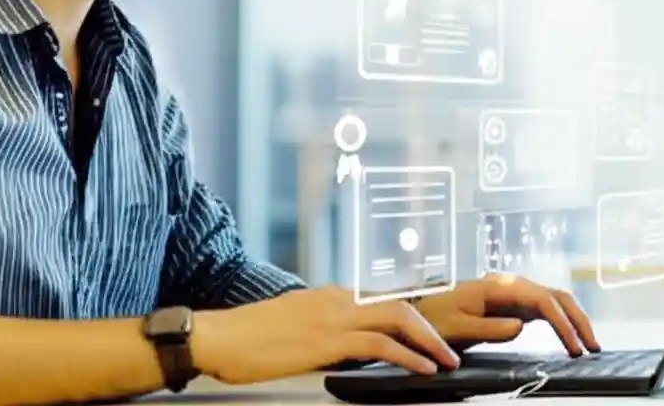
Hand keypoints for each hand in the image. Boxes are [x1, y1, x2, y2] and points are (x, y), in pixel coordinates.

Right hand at [192, 286, 459, 383]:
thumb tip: (342, 347)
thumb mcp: (291, 326)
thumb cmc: (244, 337)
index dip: (411, 318)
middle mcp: (336, 299)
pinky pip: (380, 344)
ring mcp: (333, 316)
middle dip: (429, 328)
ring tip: (445, 360)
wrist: (214, 336)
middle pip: (399, 305)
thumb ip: (321, 330)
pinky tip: (421, 368)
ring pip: (398, 319)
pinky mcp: (326, 339)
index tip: (428, 335)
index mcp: (328, 296)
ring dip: (428, 341)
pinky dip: (408, 355)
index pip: (381, 302)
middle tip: (449, 348)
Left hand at [414, 275, 600, 355]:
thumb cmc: (433, 318)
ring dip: (573, 320)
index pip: (542, 300)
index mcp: (499, 286)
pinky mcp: (513, 305)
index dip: (562, 323)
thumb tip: (521, 326)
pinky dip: (560, 323)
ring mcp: (514, 294)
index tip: (573, 347)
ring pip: (554, 301)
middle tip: (593, 347)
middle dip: (578, 319)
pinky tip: (569, 339)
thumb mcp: (455, 327)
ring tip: (588, 346)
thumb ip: (488, 327)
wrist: (420, 311)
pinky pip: (544, 310)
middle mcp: (511, 285)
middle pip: (556, 296)